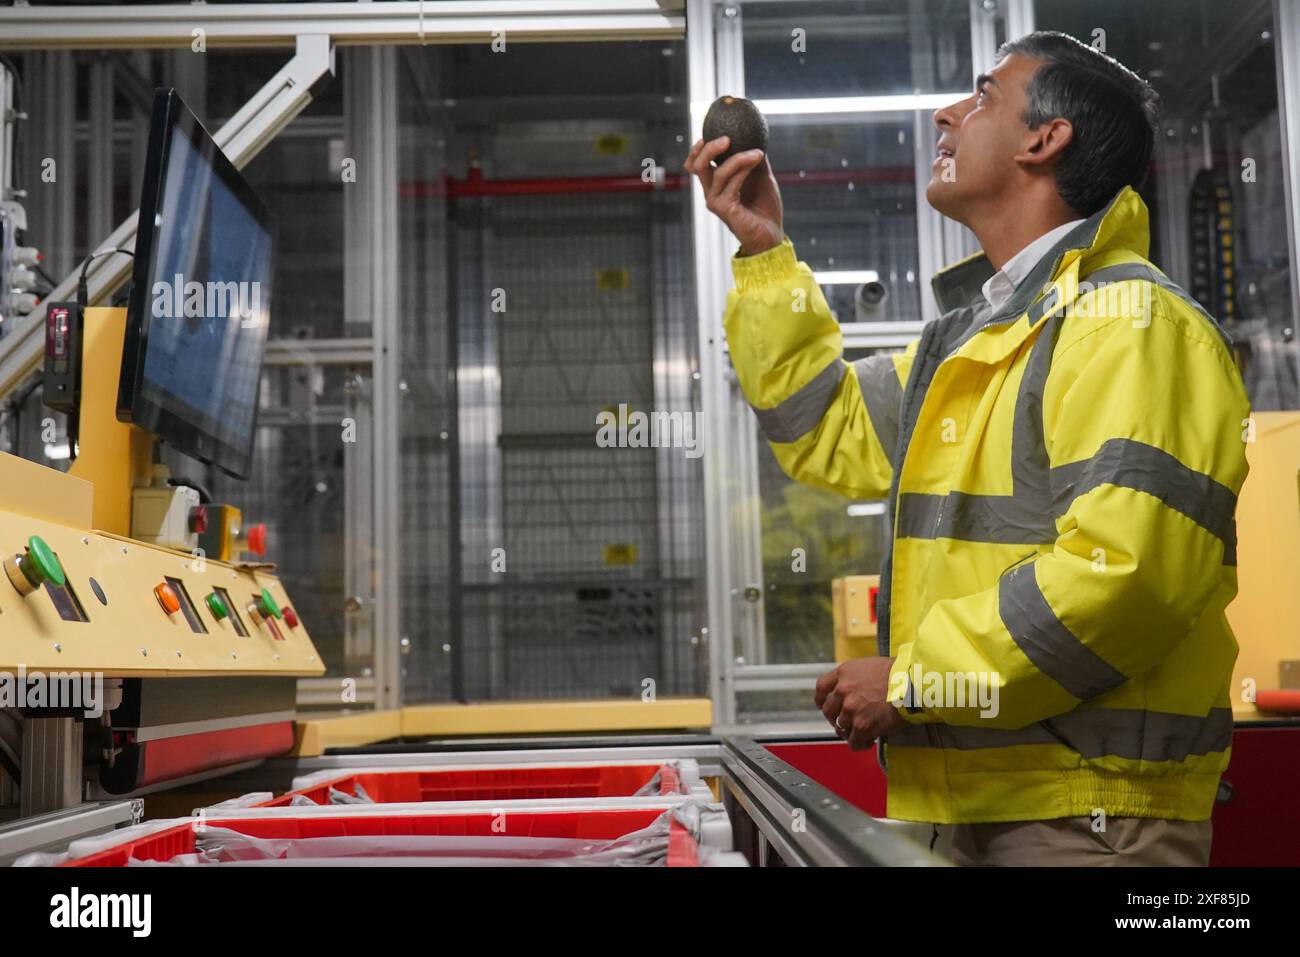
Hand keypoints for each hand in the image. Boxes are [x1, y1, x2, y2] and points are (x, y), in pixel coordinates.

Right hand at [683, 136, 783, 256]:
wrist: (772, 234)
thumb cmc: (765, 208)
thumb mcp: (761, 176)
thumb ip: (754, 159)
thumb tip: (756, 137)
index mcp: (715, 185)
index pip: (696, 165)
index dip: (697, 149)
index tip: (709, 134)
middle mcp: (711, 193)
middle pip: (697, 166)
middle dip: (709, 148)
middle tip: (727, 138)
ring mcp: (715, 202)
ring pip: (718, 172)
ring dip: (738, 158)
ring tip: (757, 152)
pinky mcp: (724, 209)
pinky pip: (732, 183)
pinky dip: (744, 169)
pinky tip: (756, 161)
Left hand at [814, 656, 906, 748]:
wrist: (912, 683)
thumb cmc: (898, 673)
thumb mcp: (869, 665)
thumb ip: (855, 677)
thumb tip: (852, 690)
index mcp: (844, 673)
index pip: (821, 688)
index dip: (821, 699)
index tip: (823, 705)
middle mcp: (843, 690)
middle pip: (828, 710)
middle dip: (835, 719)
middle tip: (845, 723)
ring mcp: (850, 709)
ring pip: (841, 728)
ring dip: (850, 732)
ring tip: (863, 732)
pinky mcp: (861, 726)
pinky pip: (853, 742)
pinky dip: (860, 744)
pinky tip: (869, 740)